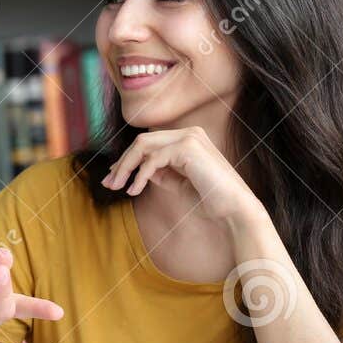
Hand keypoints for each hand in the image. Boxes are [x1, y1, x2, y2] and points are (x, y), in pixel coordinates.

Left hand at [101, 126, 262, 225]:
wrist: (234, 209)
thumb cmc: (210, 199)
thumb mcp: (179, 183)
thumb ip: (162, 172)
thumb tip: (140, 168)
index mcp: (189, 138)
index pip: (149, 143)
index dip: (128, 159)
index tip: (113, 176)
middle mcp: (189, 133)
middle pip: (142, 141)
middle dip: (122, 162)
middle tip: (108, 183)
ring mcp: (189, 137)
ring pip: (143, 146)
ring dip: (125, 167)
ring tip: (116, 187)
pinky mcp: (187, 147)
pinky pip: (152, 160)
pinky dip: (140, 176)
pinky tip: (134, 191)